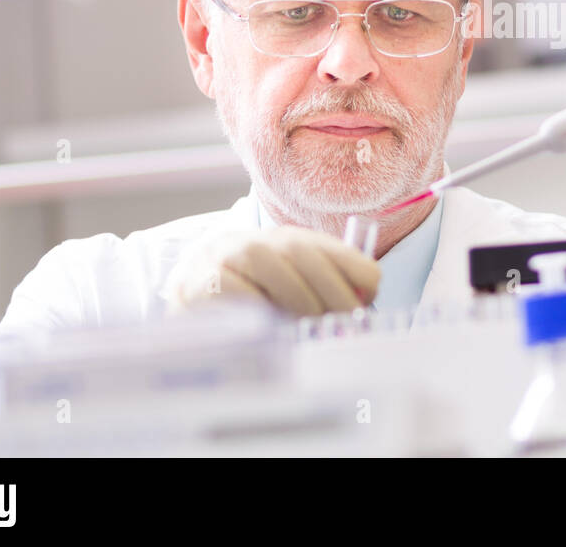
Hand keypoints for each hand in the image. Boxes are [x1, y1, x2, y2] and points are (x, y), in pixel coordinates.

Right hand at [163, 225, 380, 316]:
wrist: (192, 290)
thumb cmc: (255, 296)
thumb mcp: (293, 289)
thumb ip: (325, 290)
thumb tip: (362, 302)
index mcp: (287, 240)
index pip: (325, 245)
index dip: (352, 263)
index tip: (373, 290)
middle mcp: (259, 242)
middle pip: (300, 252)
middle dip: (331, 286)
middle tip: (347, 317)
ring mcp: (228, 257)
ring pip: (270, 265)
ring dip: (299, 297)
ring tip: (314, 324)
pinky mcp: (203, 280)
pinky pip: (237, 289)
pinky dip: (261, 307)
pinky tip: (275, 325)